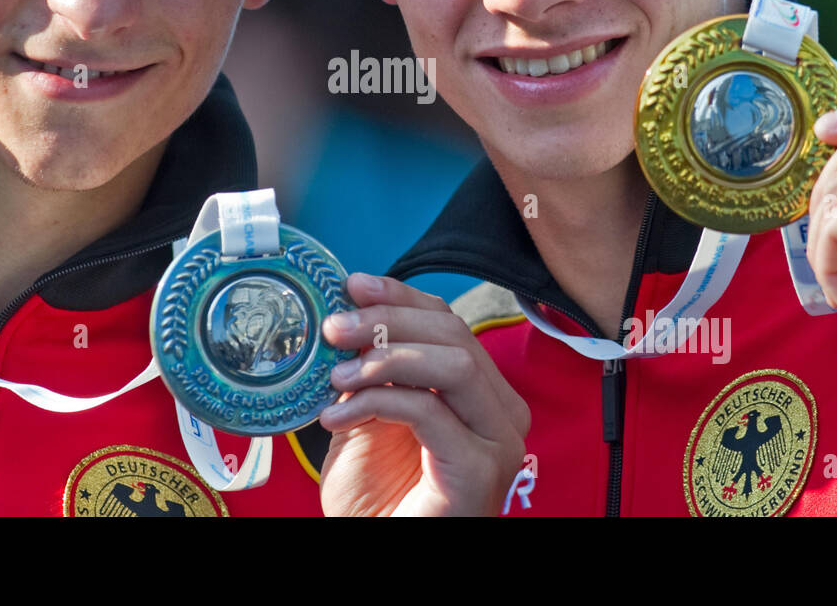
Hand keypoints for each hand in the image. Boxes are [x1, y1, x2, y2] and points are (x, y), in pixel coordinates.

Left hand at [316, 273, 529, 515]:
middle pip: (454, 335)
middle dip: (387, 320)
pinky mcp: (480, 469)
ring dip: (386, 357)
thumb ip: (369, 370)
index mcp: (482, 393)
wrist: (382, 551)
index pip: (448, 323)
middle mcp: (502, 412)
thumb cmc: (378, 499)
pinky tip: (336, 416)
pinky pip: (429, 411)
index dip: (401, 297)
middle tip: (334, 327)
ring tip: (336, 375)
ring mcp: (498, 441)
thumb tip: (346, 314)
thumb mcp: (368, 416)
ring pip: (454, 364)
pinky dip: (377, 401)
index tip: (353, 285)